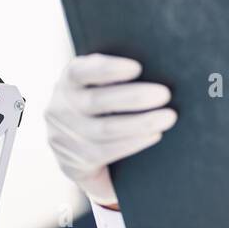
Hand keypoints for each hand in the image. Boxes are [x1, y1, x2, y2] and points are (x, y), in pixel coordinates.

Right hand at [44, 54, 176, 207]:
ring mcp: (64, 136)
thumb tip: (156, 65)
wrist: (78, 151)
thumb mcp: (99, 86)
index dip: (108, 69)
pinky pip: (106, 152)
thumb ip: (116, 77)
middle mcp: (60, 106)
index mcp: (68, 81)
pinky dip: (133, 142)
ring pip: (105, 129)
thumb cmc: (104, 106)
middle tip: (165, 94)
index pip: (81, 71)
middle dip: (134, 97)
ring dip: (140, 122)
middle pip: (97, 101)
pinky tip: (154, 135)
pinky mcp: (73, 161)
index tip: (137, 67)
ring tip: (168, 117)